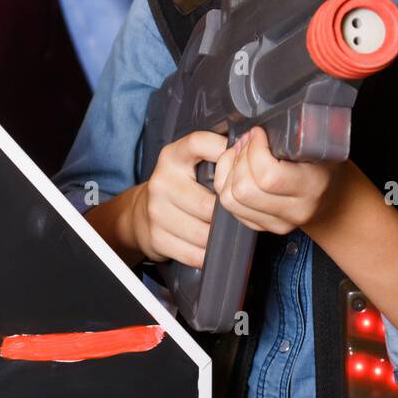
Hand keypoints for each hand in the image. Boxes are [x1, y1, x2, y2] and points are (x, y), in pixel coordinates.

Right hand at [130, 130, 237, 266]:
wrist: (141, 213)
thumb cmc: (179, 187)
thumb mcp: (190, 162)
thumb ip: (216, 156)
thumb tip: (255, 151)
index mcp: (173, 157)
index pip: (199, 143)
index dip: (224, 151)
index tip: (242, 160)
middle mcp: (162, 181)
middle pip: (209, 204)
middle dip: (226, 212)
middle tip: (235, 212)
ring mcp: (157, 211)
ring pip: (204, 233)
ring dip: (218, 236)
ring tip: (222, 229)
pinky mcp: (156, 237)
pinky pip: (194, 253)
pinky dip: (207, 254)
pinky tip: (208, 245)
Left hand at [213, 125, 346, 234]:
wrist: (336, 200)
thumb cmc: (326, 165)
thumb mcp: (319, 143)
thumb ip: (294, 131)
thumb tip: (263, 118)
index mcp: (312, 186)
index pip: (269, 176)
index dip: (255, 150)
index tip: (258, 133)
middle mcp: (294, 210)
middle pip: (243, 189)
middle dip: (239, 158)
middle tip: (248, 141)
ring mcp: (276, 223)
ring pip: (229, 199)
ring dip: (229, 170)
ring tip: (241, 152)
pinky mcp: (261, 227)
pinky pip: (229, 206)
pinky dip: (226, 183)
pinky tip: (238, 169)